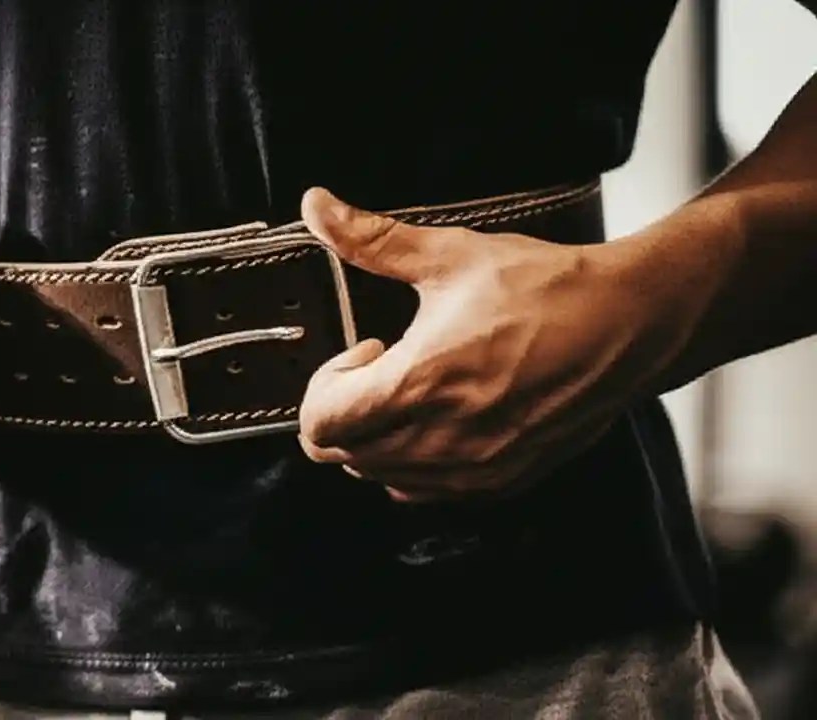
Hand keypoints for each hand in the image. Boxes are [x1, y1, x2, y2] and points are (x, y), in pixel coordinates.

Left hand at [296, 188, 670, 502]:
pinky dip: (411, 461)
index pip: (319, 423)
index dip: (326, 382)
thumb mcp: (449, 253)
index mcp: (419, 386)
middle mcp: (440, 440)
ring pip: (378, 475)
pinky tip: (440, 417)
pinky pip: (423, 490)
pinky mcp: (500, 482)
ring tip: (416, 387)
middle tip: (385, 364)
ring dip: (375, 435)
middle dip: (345, 408)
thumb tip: (315, 205)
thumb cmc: (546, 287)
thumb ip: (370, 237)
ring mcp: (471, 469)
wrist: (630, 324)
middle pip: (341, 453)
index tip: (365, 348)